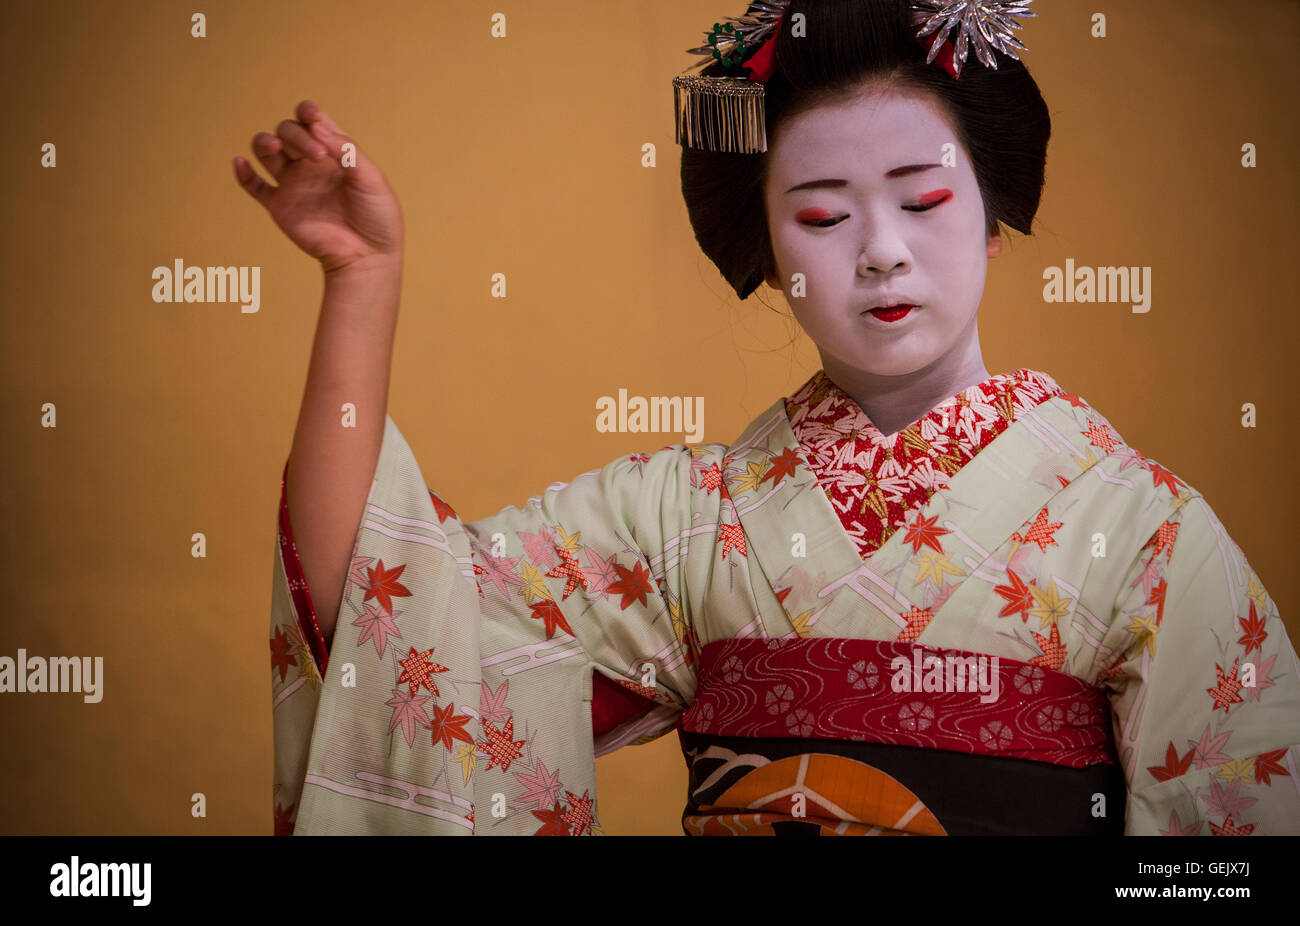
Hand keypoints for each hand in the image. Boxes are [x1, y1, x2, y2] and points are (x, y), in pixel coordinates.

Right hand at [233, 100, 403, 273]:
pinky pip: (254, 186)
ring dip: (264, 142)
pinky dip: (243, 173)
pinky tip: (240, 163)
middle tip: (317, 156)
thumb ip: (347, 150)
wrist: (367, 257)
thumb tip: (317, 126)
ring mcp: (294, 184)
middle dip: (297, 135)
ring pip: (266, 150)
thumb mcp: (371, 179)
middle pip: (288, 131)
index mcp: (335, 152)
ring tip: (274, 148)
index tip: (312, 118)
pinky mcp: (280, 206)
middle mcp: (310, 164)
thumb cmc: (376, 217)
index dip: (308, 112)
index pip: (313, 120)